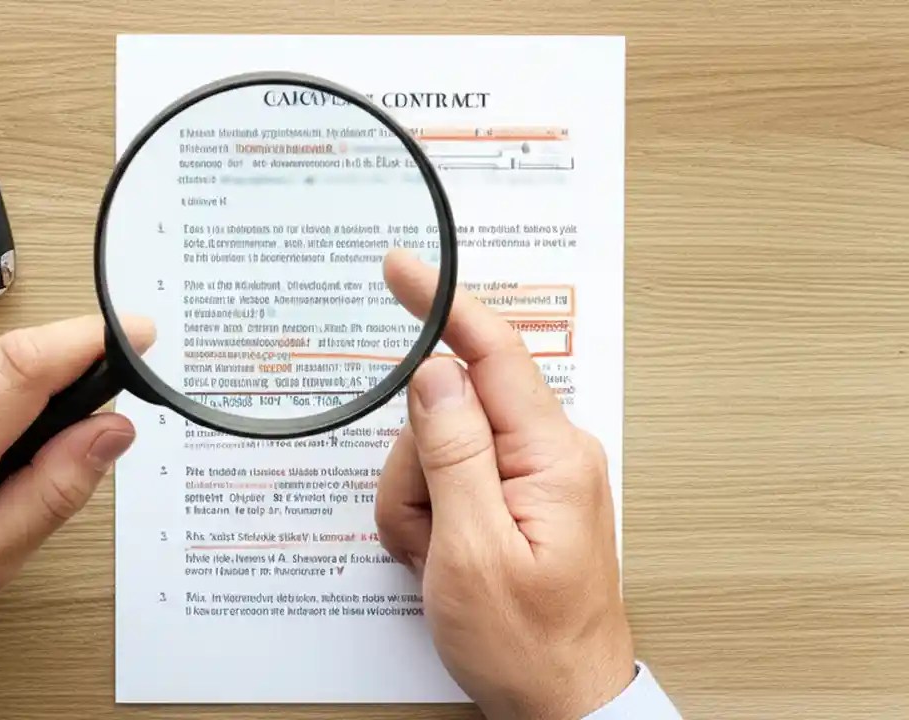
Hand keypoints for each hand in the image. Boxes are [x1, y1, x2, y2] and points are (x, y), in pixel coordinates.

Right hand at [376, 250, 633, 719]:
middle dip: (416, 467)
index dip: (443, 306)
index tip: (403, 270)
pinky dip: (430, 517)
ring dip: (420, 502)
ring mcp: (532, 476)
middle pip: (449, 410)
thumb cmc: (529, 645)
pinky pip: (450, 479)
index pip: (493, 354)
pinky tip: (443, 556)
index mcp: (551, 456)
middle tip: (425, 532)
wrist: (561, 704)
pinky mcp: (514, 497)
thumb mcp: (471, 551)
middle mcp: (549, 454)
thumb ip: (452, 453)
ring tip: (439, 557)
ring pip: (438, 448)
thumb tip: (435, 375)